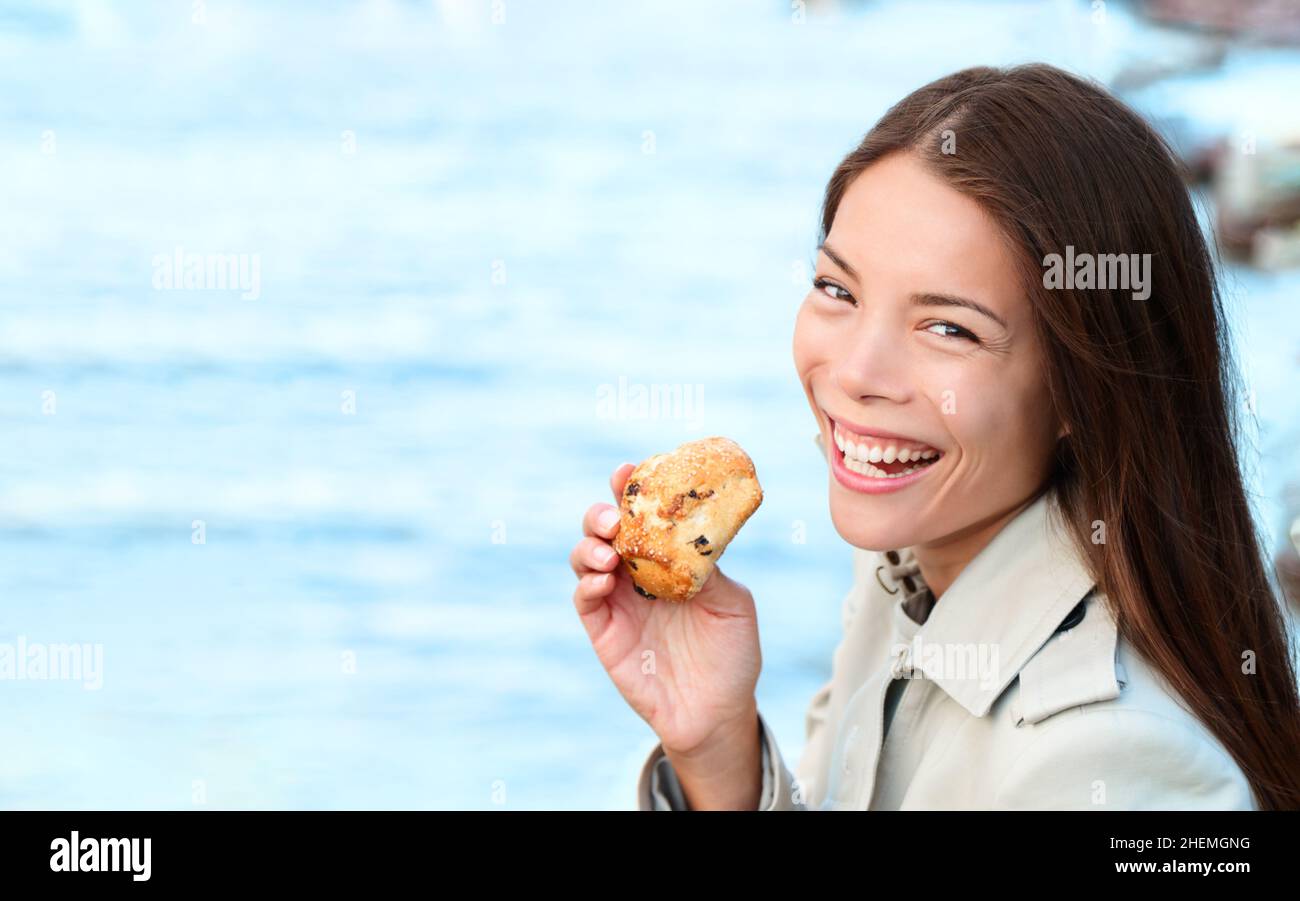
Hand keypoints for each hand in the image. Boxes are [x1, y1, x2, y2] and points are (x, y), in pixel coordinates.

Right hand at [570, 463, 761, 757]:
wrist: (717, 712)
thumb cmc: (731, 654)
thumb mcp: (732, 604)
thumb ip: (708, 569)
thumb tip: (689, 535)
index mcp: (668, 558)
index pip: (644, 515)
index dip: (633, 489)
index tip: (630, 469)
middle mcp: (637, 573)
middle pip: (604, 529)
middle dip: (602, 512)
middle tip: (614, 516)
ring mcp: (617, 600)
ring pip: (585, 557)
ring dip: (589, 546)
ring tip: (608, 551)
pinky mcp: (603, 631)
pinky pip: (584, 599)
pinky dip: (587, 583)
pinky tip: (605, 580)